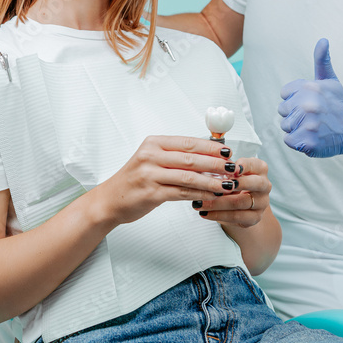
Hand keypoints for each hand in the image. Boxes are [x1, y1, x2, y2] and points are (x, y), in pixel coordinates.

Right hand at [93, 135, 238, 225]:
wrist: (109, 200)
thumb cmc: (135, 179)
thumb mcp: (152, 159)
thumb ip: (176, 156)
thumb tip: (209, 153)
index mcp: (153, 143)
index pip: (188, 143)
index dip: (211, 147)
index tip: (228, 152)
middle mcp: (150, 156)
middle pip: (191, 158)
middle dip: (216, 164)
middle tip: (234, 168)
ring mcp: (149, 175)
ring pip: (188, 177)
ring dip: (211, 181)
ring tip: (228, 184)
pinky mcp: (150, 194)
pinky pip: (181, 193)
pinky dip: (199, 194)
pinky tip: (212, 196)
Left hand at [194, 157, 270, 228]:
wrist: (243, 206)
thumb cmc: (233, 183)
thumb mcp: (230, 172)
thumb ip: (223, 167)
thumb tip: (204, 161)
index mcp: (260, 169)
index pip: (254, 164)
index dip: (244, 165)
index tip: (231, 166)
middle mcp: (264, 185)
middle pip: (254, 183)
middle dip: (235, 184)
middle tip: (216, 186)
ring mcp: (261, 203)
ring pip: (240, 202)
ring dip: (218, 203)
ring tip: (200, 203)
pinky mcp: (255, 218)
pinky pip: (236, 217)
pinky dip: (218, 215)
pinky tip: (205, 213)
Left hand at [277, 38, 342, 157]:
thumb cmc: (338, 104)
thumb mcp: (330, 80)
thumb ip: (322, 60)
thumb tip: (323, 40)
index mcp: (310, 87)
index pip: (284, 94)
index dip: (295, 99)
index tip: (310, 102)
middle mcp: (308, 105)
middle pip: (282, 110)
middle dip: (295, 114)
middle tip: (313, 116)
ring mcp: (308, 124)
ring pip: (285, 126)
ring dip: (296, 128)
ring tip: (313, 126)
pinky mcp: (308, 142)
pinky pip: (289, 140)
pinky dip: (299, 142)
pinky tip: (313, 136)